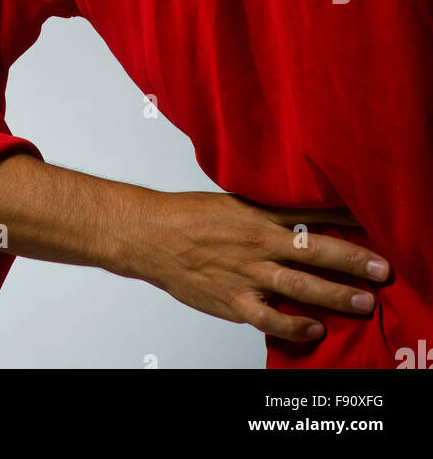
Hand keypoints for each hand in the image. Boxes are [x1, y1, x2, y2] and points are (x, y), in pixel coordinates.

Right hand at [129, 190, 389, 342]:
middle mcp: (257, 242)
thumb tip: (297, 212)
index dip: (342, 216)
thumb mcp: (231, 201)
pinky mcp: (233, 299)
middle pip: (313, 250)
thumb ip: (265, 210)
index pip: (309, 212)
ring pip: (299, 285)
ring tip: (364, 302)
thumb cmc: (187, 216)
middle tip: (381, 268)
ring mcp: (246, 272)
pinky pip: (269, 318)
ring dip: (335, 294)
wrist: (150, 235)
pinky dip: (294, 325)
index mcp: (257, 213)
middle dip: (351, 260)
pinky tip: (315, 329)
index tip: (370, 219)